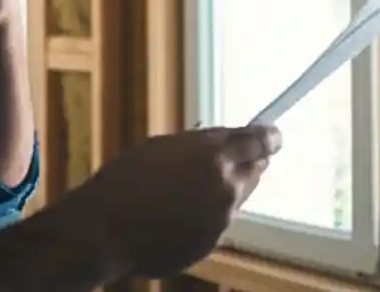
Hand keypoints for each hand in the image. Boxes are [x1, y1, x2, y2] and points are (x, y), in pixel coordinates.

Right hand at [63, 125, 281, 277]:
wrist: (105, 230)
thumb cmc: (125, 180)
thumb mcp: (162, 146)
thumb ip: (200, 145)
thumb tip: (225, 143)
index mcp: (214, 157)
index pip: (260, 142)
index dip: (269, 137)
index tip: (274, 136)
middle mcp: (226, 189)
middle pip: (255, 171)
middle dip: (246, 163)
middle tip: (226, 160)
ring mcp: (220, 221)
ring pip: (236, 199)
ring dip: (223, 191)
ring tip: (186, 190)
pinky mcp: (211, 244)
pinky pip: (216, 223)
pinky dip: (205, 216)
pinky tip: (176, 214)